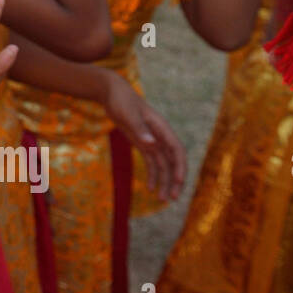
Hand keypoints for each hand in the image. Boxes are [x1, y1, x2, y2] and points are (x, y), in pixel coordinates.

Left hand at [101, 73, 186, 201]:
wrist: (112, 93)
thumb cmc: (121, 100)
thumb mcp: (128, 114)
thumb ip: (140, 129)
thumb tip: (152, 144)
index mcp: (161, 128)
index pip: (176, 150)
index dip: (180, 166)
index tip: (178, 181)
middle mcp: (160, 136)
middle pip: (173, 161)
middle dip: (174, 180)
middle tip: (172, 198)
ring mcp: (152, 140)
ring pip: (163, 165)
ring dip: (164, 182)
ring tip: (163, 200)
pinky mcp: (143, 143)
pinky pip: (152, 162)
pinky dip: (153, 175)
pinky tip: (151, 189)